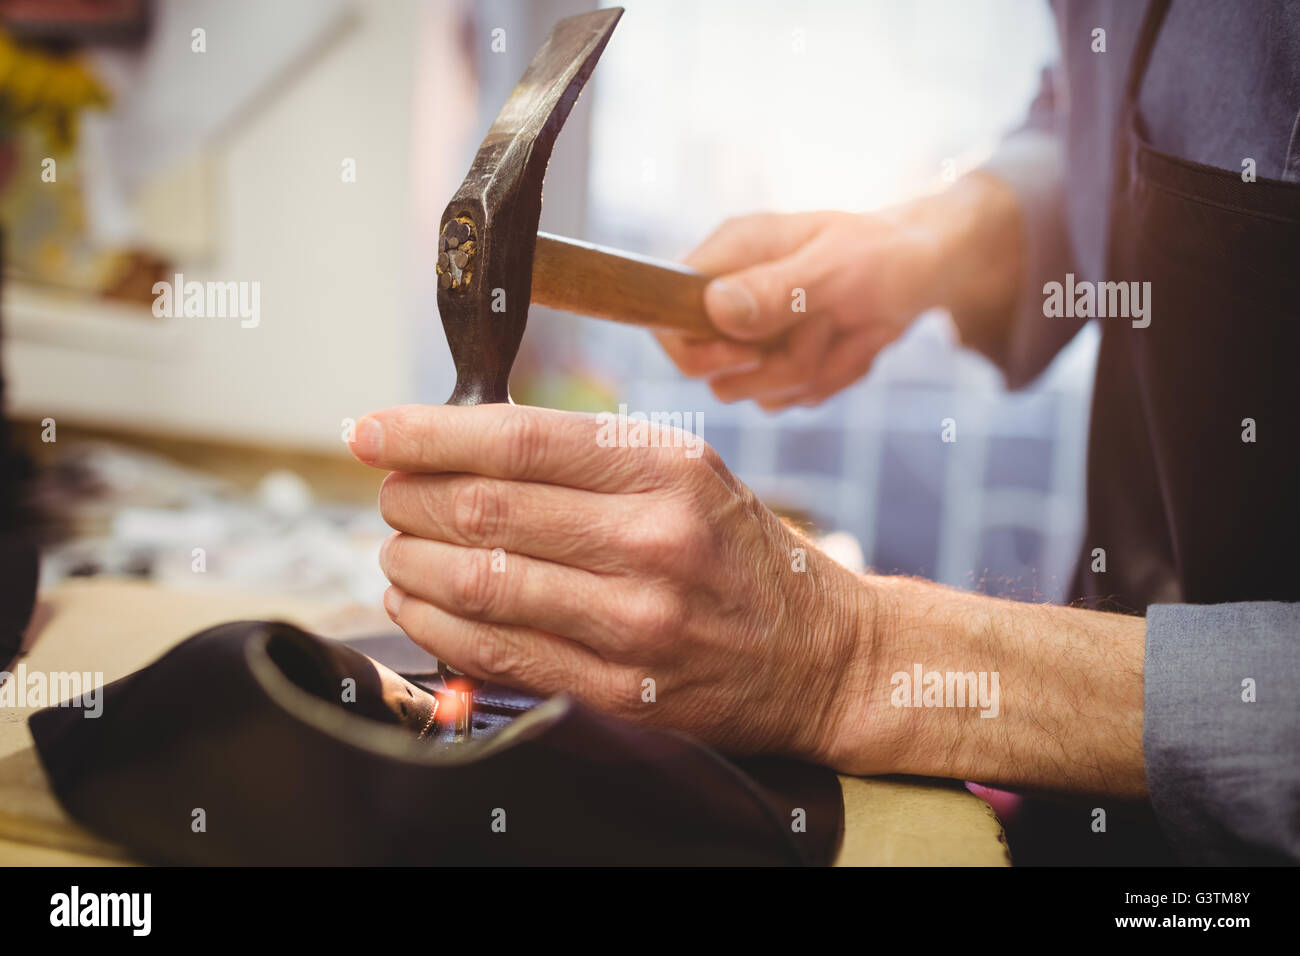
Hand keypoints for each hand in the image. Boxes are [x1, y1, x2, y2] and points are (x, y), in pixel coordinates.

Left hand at [349, 403, 876, 763]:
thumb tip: (459, 443)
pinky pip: (498, 652)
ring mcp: (636, 622)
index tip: (369, 430)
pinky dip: (437, 626)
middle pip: (483, 510)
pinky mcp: (620, 689)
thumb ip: (585, 455)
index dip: (424, 434)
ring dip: (410, 564)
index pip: (515, 440)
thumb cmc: (739, 551)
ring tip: (397, 550)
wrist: (821, 654)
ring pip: (477, 583)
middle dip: (408, 500)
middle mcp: (651, 541)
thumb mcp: (685, 471)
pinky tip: (419, 605)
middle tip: (389, 496)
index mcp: (665, 469)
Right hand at [660, 174, 1025, 408]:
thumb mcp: (837, 266)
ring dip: (809, 374)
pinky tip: (850, 344)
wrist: (924, 271)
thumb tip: (715, 308)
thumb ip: (777, 289)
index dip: (697, 349)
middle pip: (711, 372)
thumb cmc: (883, 253)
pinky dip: (826, 382)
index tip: (748, 350)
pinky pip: (784, 401)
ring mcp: (751, 336)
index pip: (666, 317)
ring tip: (844, 329)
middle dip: (777, 365)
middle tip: (825, 326)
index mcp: (728, 255)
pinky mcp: (776, 365)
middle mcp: (729, 296)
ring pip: (752, 392)